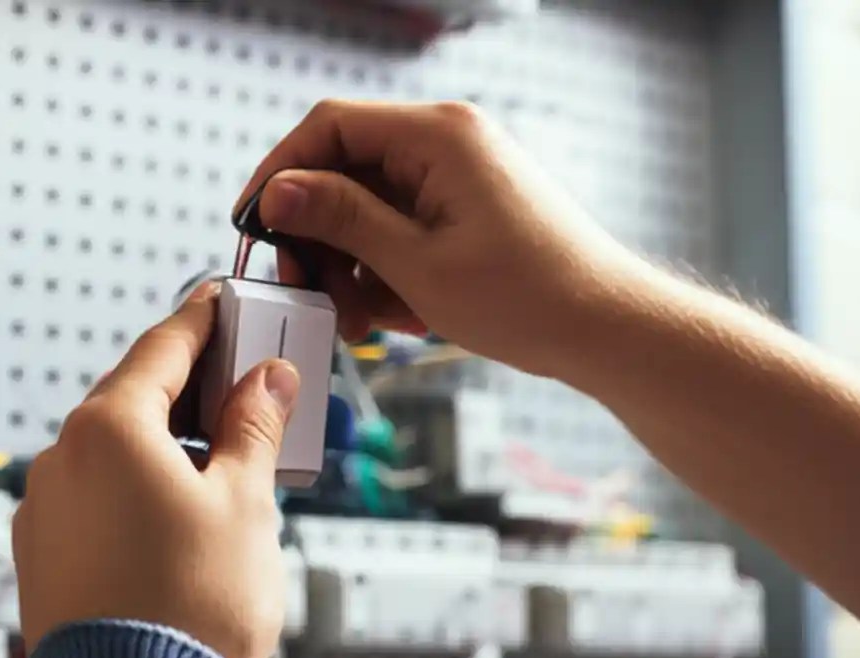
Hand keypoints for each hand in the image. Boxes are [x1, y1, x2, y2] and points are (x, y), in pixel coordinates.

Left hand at [12, 284, 299, 657]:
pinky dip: (140, 483)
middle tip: (246, 381)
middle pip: (136, 394)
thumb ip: (253, 426)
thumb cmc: (191, 611)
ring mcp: (46, 508)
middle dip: (195, 385)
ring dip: (169, 439)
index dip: (204, 319)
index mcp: (109, 429)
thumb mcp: (245, 502)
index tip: (224, 301)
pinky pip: (96, 492)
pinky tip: (182, 508)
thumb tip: (267, 380)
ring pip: (116, 448)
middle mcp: (62, 459)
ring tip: (227, 458)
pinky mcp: (44, 553)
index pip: (164, 346)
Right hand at [237, 100, 645, 380]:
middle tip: (310, 294)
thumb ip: (342, 219)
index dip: (281, 173)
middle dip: (320, 237)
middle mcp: (449, 142)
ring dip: (352, 264)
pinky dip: (387, 270)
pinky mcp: (467, 208)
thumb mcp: (416, 264)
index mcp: (439, 136)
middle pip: (346, 170)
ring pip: (370, 207)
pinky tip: (397, 315)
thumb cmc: (530, 298)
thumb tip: (279, 191)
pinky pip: (402, 228)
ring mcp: (460, 175)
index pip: (331, 127)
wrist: (606, 329)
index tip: (254, 224)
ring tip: (362, 321)